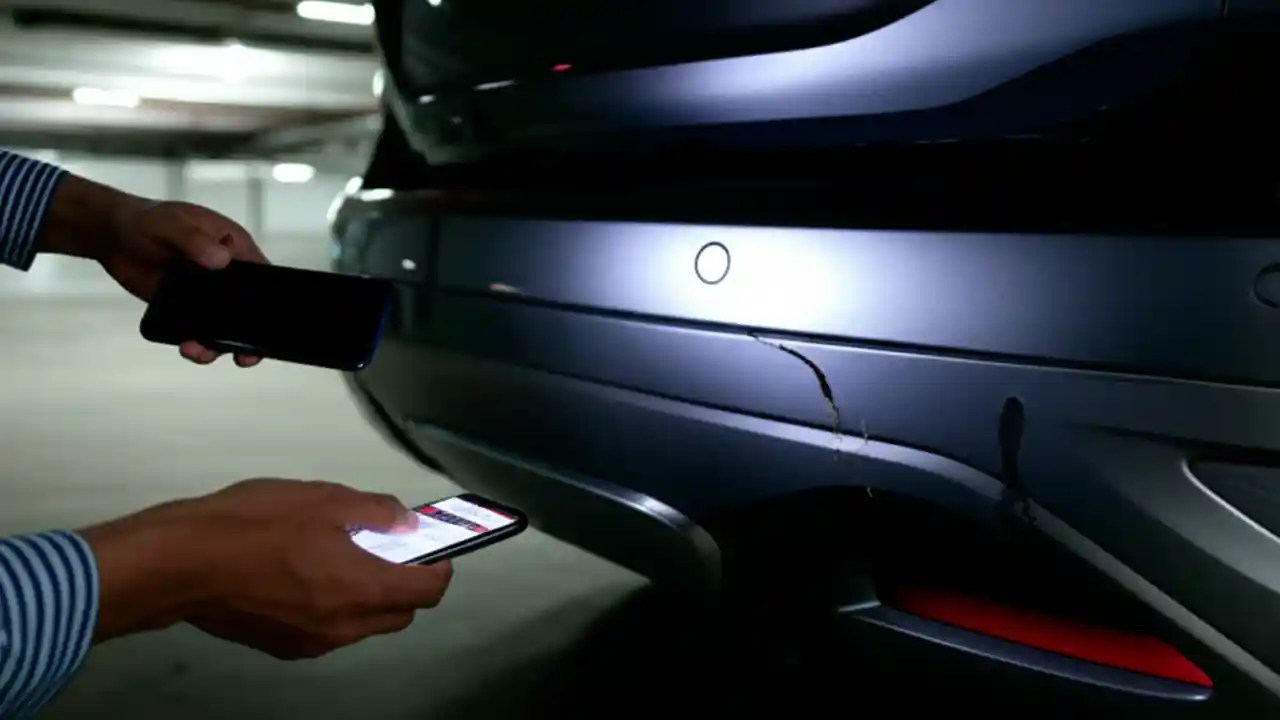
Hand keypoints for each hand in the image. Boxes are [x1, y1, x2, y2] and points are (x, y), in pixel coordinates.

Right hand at [82, 479, 453, 658]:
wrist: (181, 563)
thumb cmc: (253, 524)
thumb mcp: (324, 499)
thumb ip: (376, 513)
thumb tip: (407, 523)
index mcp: (362, 588)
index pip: (428, 592)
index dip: (440, 568)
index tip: (434, 547)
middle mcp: (344, 626)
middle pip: (400, 613)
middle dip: (406, 583)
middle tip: (391, 547)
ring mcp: (312, 642)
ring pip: (363, 624)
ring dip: (369, 595)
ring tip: (345, 553)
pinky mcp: (282, 646)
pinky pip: (328, 630)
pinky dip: (335, 606)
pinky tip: (309, 572)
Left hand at [107, 196, 269, 367]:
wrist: (111, 238)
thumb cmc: (146, 220)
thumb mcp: (170, 224)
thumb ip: (194, 240)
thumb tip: (221, 260)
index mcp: (234, 249)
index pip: (263, 276)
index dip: (271, 302)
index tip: (271, 324)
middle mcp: (226, 276)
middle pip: (249, 310)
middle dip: (249, 337)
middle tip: (243, 356)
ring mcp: (206, 296)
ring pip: (224, 327)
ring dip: (217, 345)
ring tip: (197, 351)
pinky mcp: (185, 311)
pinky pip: (197, 331)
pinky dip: (195, 343)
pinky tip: (185, 347)